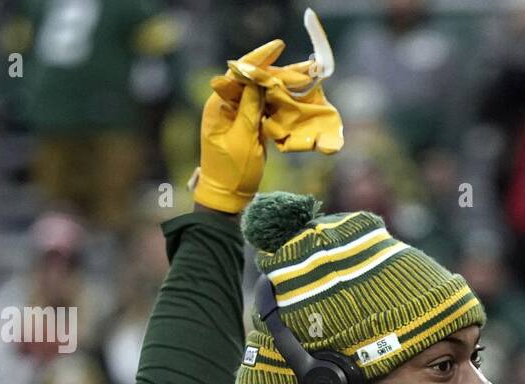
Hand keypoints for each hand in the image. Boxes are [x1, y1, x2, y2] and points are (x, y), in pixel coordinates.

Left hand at [192, 39, 284, 213]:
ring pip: (262, 93)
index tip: (278, 47)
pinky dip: (280, 102)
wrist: (228, 196)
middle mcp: (227, 105)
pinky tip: (297, 95)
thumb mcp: (242, 139)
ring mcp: (239, 116)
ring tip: (304, 75)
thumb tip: (256, 80)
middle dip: (276, 71)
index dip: (259, 59)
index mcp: (219, 105)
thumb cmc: (231, 171)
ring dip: (282, 85)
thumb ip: (249, 108)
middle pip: (253, 80)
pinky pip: (266, 108)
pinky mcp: (249, 126)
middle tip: (301, 64)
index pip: (239, 73)